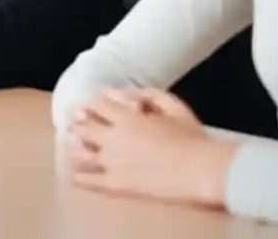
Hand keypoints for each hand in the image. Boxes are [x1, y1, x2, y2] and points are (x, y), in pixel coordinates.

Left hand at [68, 88, 238, 207]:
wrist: (202, 170)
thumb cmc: (192, 137)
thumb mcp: (173, 105)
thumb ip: (146, 95)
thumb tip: (119, 93)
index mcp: (126, 118)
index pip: (96, 106)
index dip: (89, 105)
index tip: (87, 107)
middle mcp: (113, 138)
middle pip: (84, 128)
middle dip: (79, 124)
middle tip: (76, 124)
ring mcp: (112, 162)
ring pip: (81, 152)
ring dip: (77, 148)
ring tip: (76, 148)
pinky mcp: (116, 184)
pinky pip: (88, 180)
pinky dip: (79, 176)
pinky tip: (75, 175)